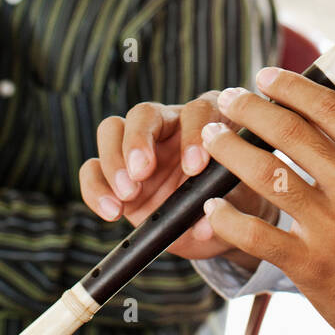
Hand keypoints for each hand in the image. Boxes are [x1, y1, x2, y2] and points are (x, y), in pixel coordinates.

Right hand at [79, 91, 277, 262]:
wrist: (220, 224)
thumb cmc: (238, 202)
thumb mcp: (241, 202)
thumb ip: (227, 204)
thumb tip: (203, 223)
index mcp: (210, 120)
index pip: (198, 110)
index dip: (194, 134)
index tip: (194, 169)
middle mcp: (172, 124)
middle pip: (144, 113)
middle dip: (139, 141)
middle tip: (142, 173)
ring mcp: (140, 146)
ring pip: (112, 130)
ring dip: (113, 161)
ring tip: (127, 196)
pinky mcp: (117, 172)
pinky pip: (92, 168)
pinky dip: (95, 188)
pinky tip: (112, 212)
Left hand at [200, 66, 334, 334]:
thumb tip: (310, 109)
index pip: (328, 107)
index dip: (289, 86)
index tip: (264, 77)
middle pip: (290, 131)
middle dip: (248, 109)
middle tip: (226, 99)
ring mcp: (334, 228)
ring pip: (266, 173)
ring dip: (229, 150)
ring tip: (211, 139)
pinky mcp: (312, 265)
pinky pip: (256, 232)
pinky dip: (226, 215)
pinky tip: (212, 205)